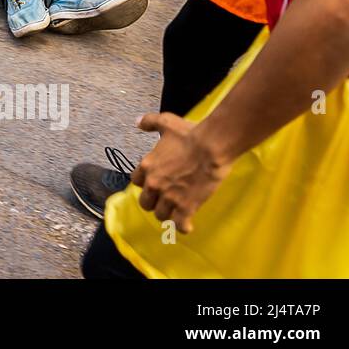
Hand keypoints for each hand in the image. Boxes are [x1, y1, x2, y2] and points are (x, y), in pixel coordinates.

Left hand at [131, 112, 232, 234]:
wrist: (211, 146)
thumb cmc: (190, 133)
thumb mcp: (166, 122)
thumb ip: (149, 122)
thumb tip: (138, 122)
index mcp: (147, 165)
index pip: (136, 182)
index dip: (146, 184)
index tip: (155, 183)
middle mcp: (154, 184)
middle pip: (146, 203)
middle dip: (154, 202)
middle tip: (165, 200)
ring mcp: (169, 197)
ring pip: (160, 215)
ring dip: (168, 214)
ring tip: (177, 211)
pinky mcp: (186, 207)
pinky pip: (178, 225)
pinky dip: (182, 227)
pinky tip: (187, 226)